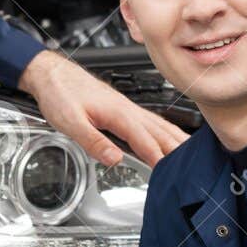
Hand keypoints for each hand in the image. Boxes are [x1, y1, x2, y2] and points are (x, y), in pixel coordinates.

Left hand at [18, 50, 186, 166]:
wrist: (52, 74)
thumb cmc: (60, 93)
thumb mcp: (70, 122)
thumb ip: (93, 141)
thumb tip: (114, 158)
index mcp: (117, 113)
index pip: (144, 139)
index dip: (158, 156)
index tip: (171, 171)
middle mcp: (127, 109)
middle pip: (159, 131)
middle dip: (177, 149)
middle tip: (193, 167)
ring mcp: (127, 108)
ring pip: (159, 125)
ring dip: (176, 140)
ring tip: (191, 155)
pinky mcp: (124, 108)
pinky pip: (151, 121)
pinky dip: (166, 132)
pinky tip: (169, 137)